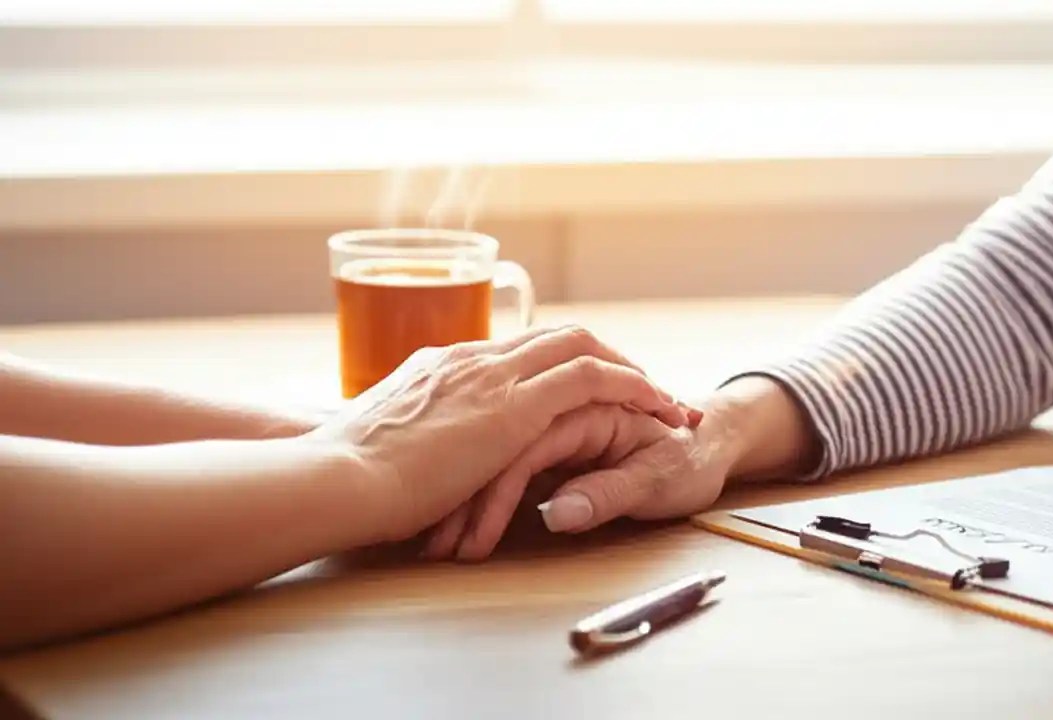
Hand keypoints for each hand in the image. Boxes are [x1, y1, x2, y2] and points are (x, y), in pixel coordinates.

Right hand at [305, 326, 691, 543]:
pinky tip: (657, 409)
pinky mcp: (513, 406)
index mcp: (440, 367)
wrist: (334, 480)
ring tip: (663, 401)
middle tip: (641, 386)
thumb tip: (414, 460)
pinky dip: (632, 387)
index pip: (514, 351)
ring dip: (630, 371)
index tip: (586, 387)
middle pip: (555, 336)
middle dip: (606, 357)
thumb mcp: (380, 448)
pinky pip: (591, 378)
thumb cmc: (345, 481)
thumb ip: (408, 442)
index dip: (557, 364)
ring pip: (581, 346)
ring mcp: (492, 375)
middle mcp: (470, 358)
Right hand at [427, 376, 817, 560]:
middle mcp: (561, 406)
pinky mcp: (548, 448)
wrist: (713, 452)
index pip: (523, 446)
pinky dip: (482, 497)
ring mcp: (550, 425)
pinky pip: (505, 468)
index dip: (495, 496)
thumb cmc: (691, 462)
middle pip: (497, 451)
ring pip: (494, 460)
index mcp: (587, 406)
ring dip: (468, 503)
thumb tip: (554, 516)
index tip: (475, 540)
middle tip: (442, 551)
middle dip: (465, 501)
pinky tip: (464, 528)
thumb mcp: (656, 481)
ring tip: (447, 549)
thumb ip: (605, 495)